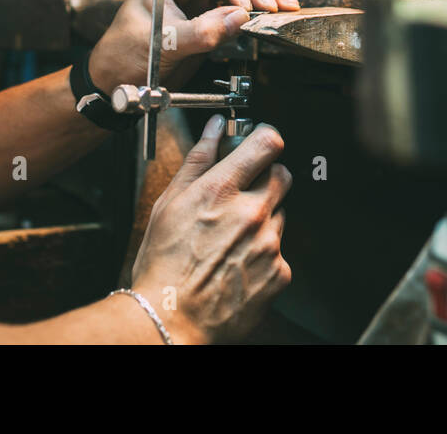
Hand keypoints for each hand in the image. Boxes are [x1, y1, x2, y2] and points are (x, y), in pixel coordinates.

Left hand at [88, 0, 298, 91]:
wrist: (117, 83)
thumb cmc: (123, 57)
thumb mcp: (162, 45)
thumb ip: (201, 32)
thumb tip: (238, 18)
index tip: (241, 1)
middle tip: (266, 7)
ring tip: (282, 8)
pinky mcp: (210, 16)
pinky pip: (239, 5)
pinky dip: (258, 9)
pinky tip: (276, 12)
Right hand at [130, 118, 291, 343]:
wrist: (170, 317)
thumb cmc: (164, 264)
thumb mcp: (170, 203)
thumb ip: (198, 159)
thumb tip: (214, 128)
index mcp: (222, 191)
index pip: (267, 144)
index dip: (266, 139)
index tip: (261, 144)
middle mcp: (251, 214)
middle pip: (282, 176)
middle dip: (266, 179)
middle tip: (242, 196)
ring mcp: (268, 244)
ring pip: (280, 215)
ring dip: (262, 220)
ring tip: (231, 240)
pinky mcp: (279, 273)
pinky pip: (280, 252)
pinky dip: (263, 255)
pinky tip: (238, 264)